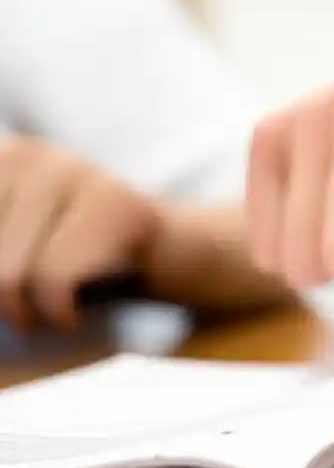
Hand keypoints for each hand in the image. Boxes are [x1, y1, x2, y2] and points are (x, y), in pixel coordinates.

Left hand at [0, 138, 160, 330]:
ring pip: (7, 276)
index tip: (5, 294)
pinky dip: (60, 312)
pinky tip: (72, 313)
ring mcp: (74, 171)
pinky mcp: (118, 204)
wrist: (181, 254)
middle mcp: (22, 152)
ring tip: (45, 314)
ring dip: (25, 315)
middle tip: (19, 315)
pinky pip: (56, 281)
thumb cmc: (79, 264)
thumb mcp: (8, 254)